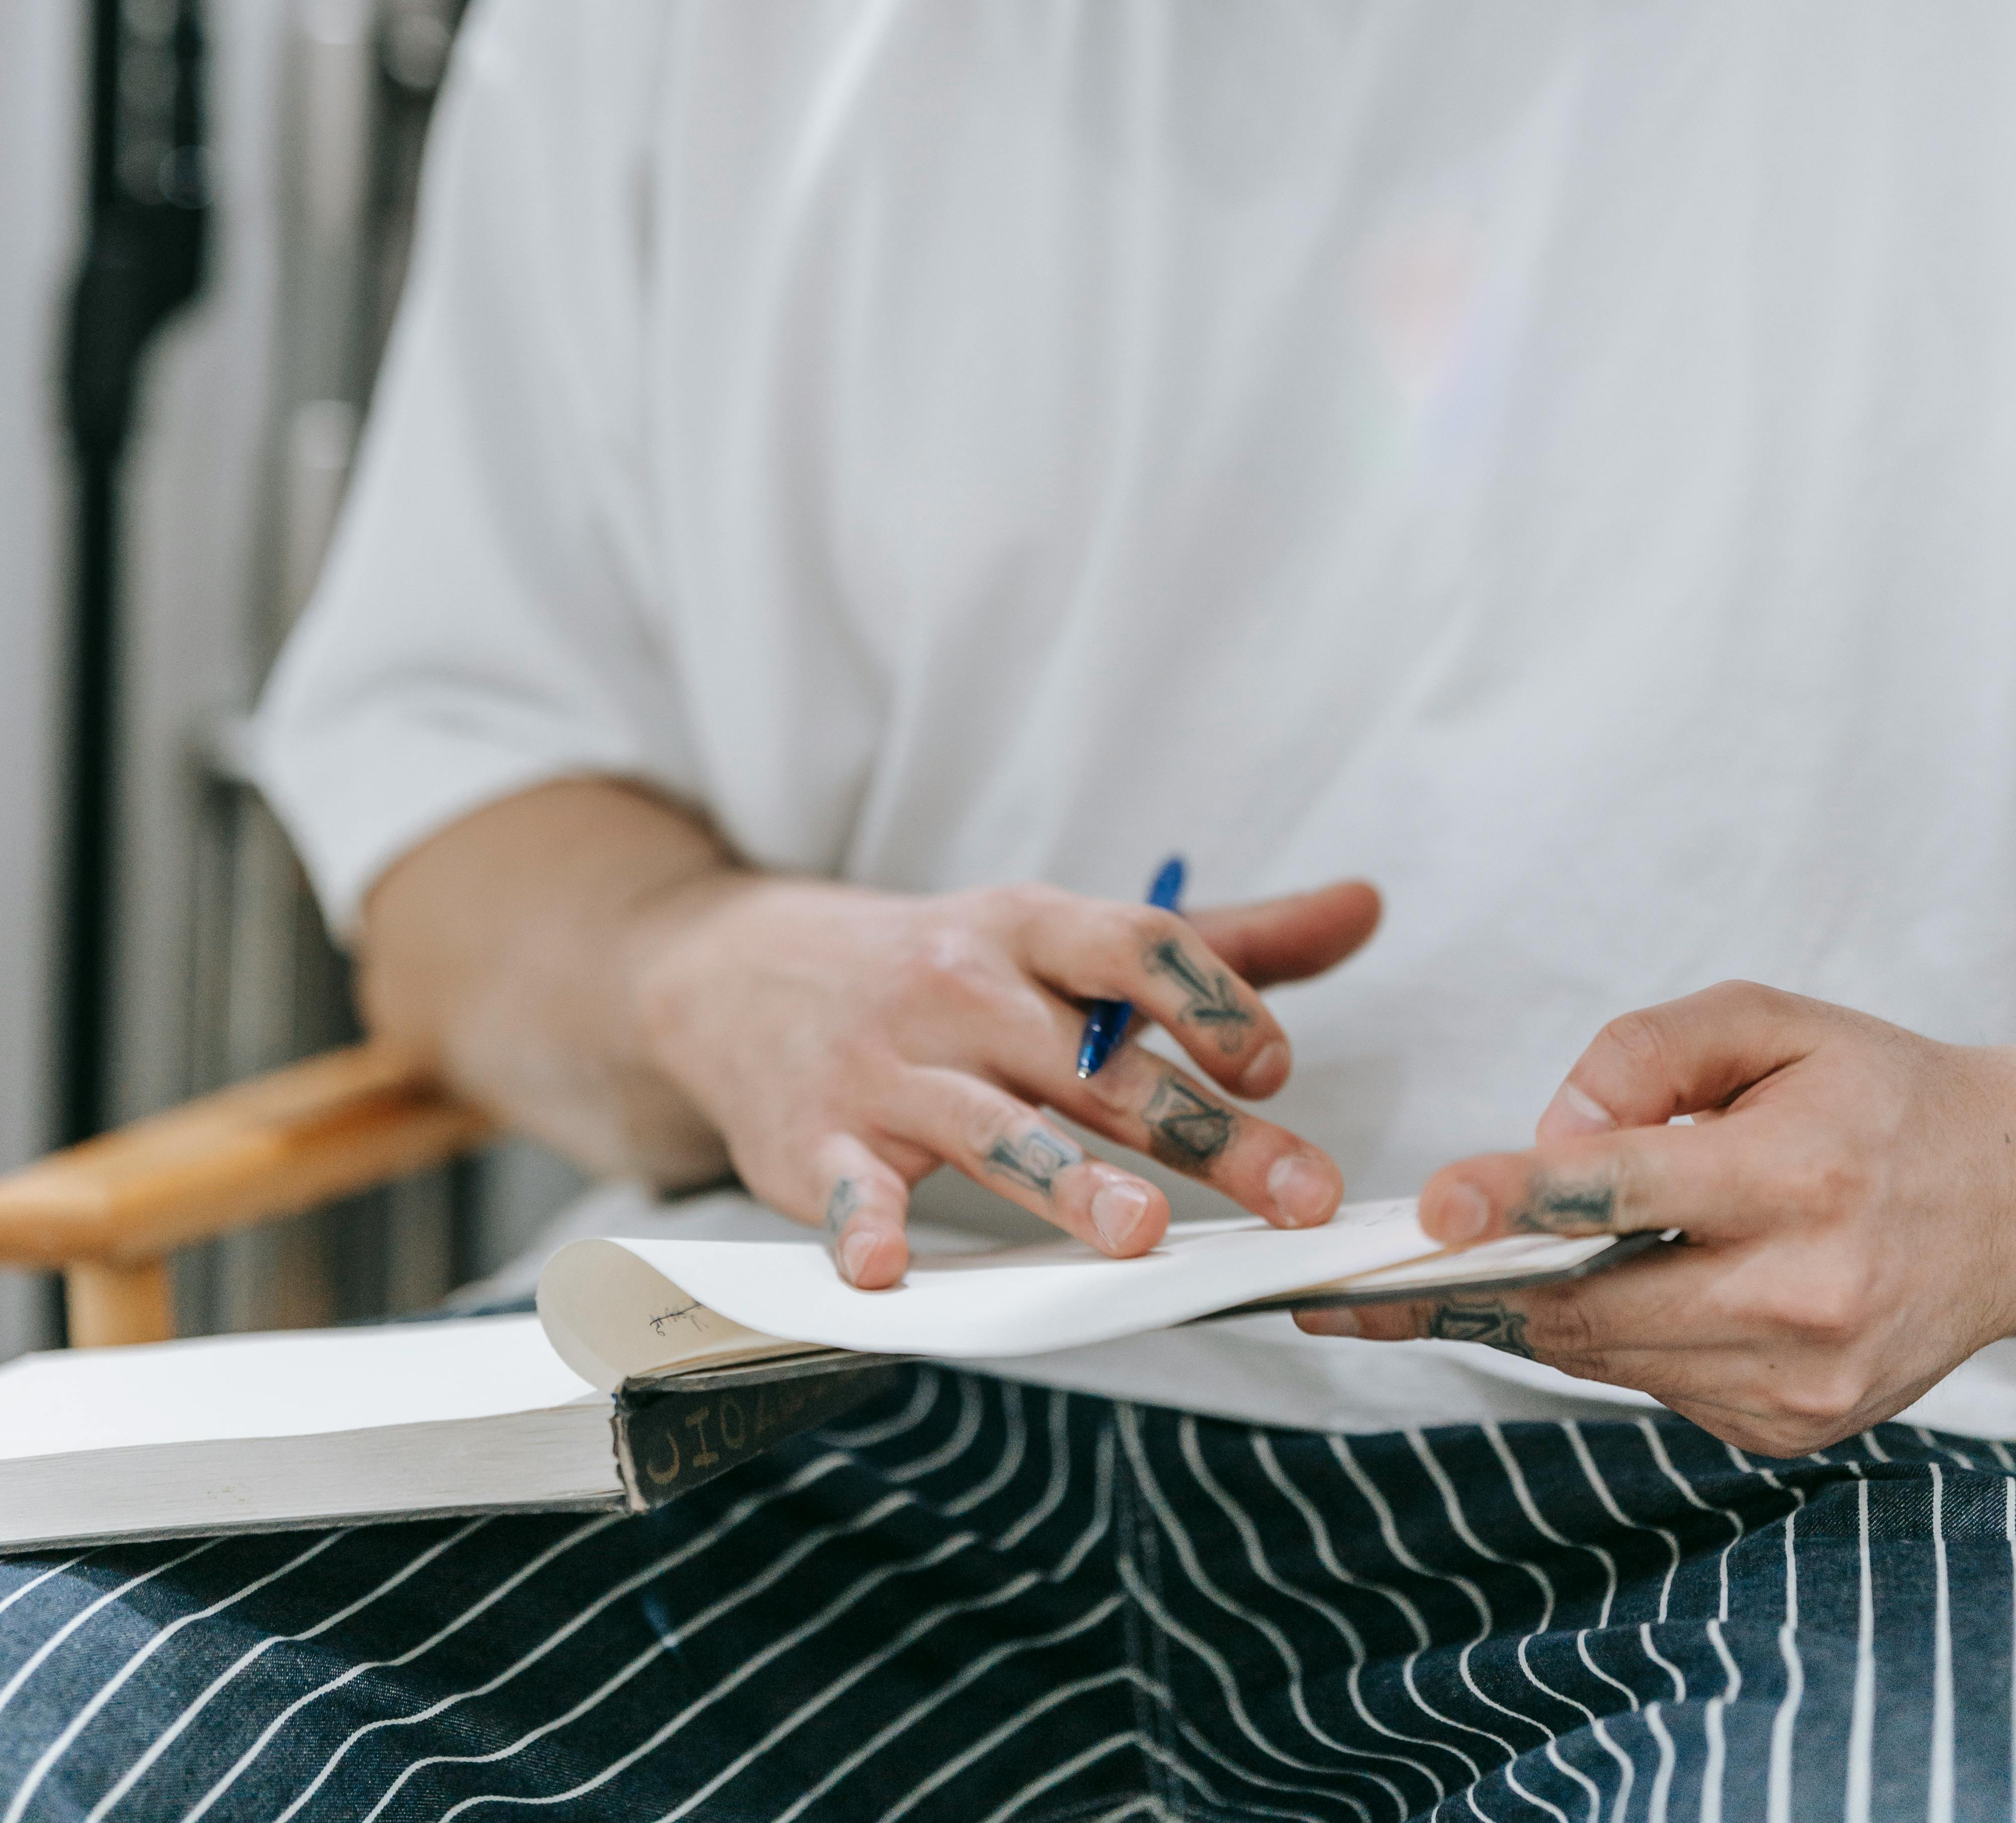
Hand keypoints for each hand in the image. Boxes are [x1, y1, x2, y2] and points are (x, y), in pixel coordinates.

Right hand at [627, 874, 1380, 1287]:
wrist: (739, 971)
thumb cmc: (945, 965)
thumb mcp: (1067, 934)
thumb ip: (1217, 944)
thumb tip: (1365, 907)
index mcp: (1031, 930)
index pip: (1134, 947)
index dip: (1210, 999)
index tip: (1276, 1062)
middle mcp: (963, 990)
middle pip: (1094, 1062)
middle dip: (1202, 1128)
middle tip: (1296, 1194)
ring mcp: (888, 1068)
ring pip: (994, 1128)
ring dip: (1068, 1181)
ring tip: (1141, 1233)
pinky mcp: (817, 1141)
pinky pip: (847, 1189)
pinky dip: (864, 1228)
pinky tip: (889, 1268)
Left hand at [1295, 982, 2015, 1454]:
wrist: (2008, 1206)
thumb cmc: (1875, 1097)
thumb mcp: (1770, 1021)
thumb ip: (1650, 1053)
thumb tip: (1550, 1134)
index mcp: (1801, 1181)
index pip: (1629, 1193)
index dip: (1519, 1200)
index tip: (1431, 1208)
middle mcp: (1804, 1296)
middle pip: (1595, 1304)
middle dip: (1464, 1292)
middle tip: (1343, 1287)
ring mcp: (1799, 1382)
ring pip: (1607, 1358)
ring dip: (1518, 1316)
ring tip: (1424, 1284)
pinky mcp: (1791, 1429)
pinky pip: (1651, 1388)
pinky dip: (1599, 1341)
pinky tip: (1574, 1294)